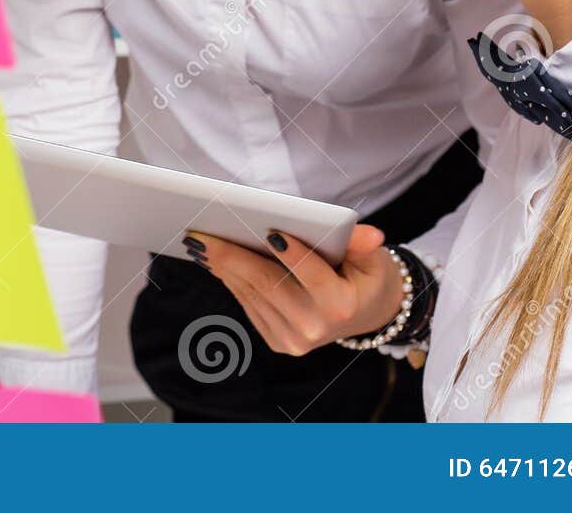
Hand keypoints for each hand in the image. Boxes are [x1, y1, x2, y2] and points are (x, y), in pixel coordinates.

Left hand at [188, 224, 402, 355]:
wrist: (367, 313)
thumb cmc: (367, 275)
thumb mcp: (371, 257)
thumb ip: (362, 244)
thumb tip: (371, 233)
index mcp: (340, 306)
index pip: (311, 275)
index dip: (292, 254)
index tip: (270, 229)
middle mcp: (314, 328)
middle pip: (268, 284)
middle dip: (232, 257)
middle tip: (203, 234)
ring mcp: (293, 340)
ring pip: (251, 293)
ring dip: (222, 267)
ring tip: (199, 242)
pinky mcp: (277, 342)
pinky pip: (248, 304)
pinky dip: (230, 279)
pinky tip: (214, 260)